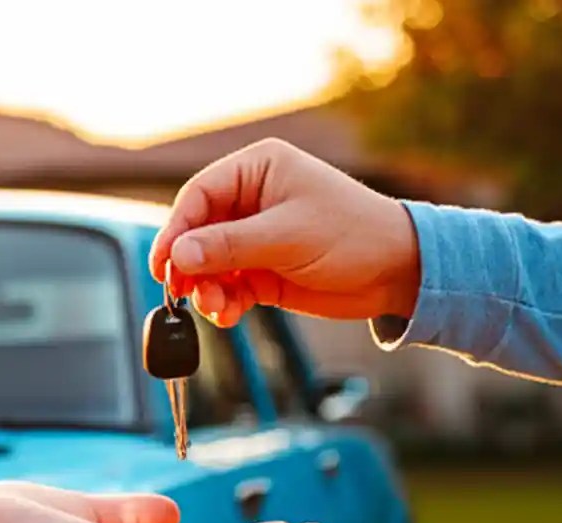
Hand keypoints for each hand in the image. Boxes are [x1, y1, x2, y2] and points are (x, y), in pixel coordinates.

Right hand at [148, 138, 421, 326]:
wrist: (398, 271)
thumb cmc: (353, 235)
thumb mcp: (286, 236)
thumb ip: (228, 246)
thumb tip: (178, 255)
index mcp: (257, 170)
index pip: (199, 196)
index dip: (176, 230)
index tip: (163, 264)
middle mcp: (252, 199)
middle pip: (198, 232)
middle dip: (190, 265)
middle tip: (182, 291)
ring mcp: (256, 236)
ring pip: (210, 264)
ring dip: (206, 289)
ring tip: (216, 308)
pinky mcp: (264, 270)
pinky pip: (228, 285)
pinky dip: (224, 302)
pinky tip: (229, 314)